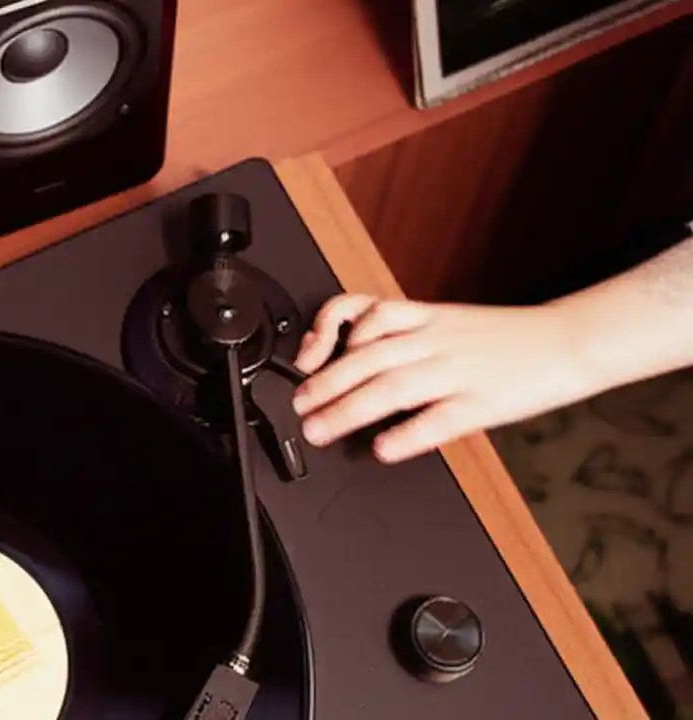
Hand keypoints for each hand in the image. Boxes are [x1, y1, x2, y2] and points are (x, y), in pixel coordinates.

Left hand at [291, 294, 600, 463]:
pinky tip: (384, 448)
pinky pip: (439, 418)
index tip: (307, 355)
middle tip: (300, 408)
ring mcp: (457, 370)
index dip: (329, 331)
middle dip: (324, 384)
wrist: (570, 340)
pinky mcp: (483, 401)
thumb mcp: (449, 323)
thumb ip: (405, 338)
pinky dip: (407, 434)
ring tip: (322, 430)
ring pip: (391, 386)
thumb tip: (356, 364)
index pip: (365, 313)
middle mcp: (435, 340)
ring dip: (349, 410)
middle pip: (367, 358)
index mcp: (426, 318)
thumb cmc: (507, 339)